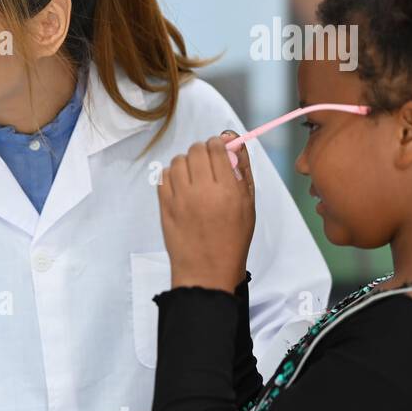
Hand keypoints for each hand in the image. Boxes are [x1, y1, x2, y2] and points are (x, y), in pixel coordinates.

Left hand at [157, 132, 254, 292]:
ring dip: (186, 162)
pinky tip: (182, 186)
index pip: (217, 148)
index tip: (219, 149)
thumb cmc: (232, 237)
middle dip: (203, 151)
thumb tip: (235, 141)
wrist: (207, 269)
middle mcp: (202, 191)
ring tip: (194, 176)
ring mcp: (180, 198)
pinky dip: (172, 175)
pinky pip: (163, 176)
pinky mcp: (164, 206)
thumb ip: (242, 170)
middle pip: (196, 150)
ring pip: (178, 160)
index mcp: (227, 190)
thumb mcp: (248, 204)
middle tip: (207, 163)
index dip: (218, 144)